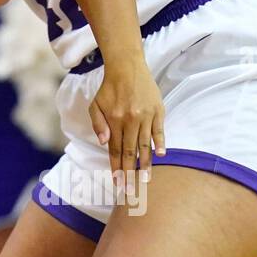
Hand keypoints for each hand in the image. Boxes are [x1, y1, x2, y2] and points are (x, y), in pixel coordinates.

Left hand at [88, 55, 165, 202]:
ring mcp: (146, 116)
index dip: (116, 167)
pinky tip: (160, 156)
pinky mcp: (158, 111)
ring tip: (146, 179)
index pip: (115, 149)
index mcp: (114, 120)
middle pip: (130, 151)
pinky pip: (159, 130)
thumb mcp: (96, 104)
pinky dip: (160, 143)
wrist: (127, 67)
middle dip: (130, 172)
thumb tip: (104, 143)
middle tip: (131, 189)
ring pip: (145, 144)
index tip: (117, 182)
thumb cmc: (109, 88)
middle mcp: (130, 120)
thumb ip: (98, 124)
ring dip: (145, 163)